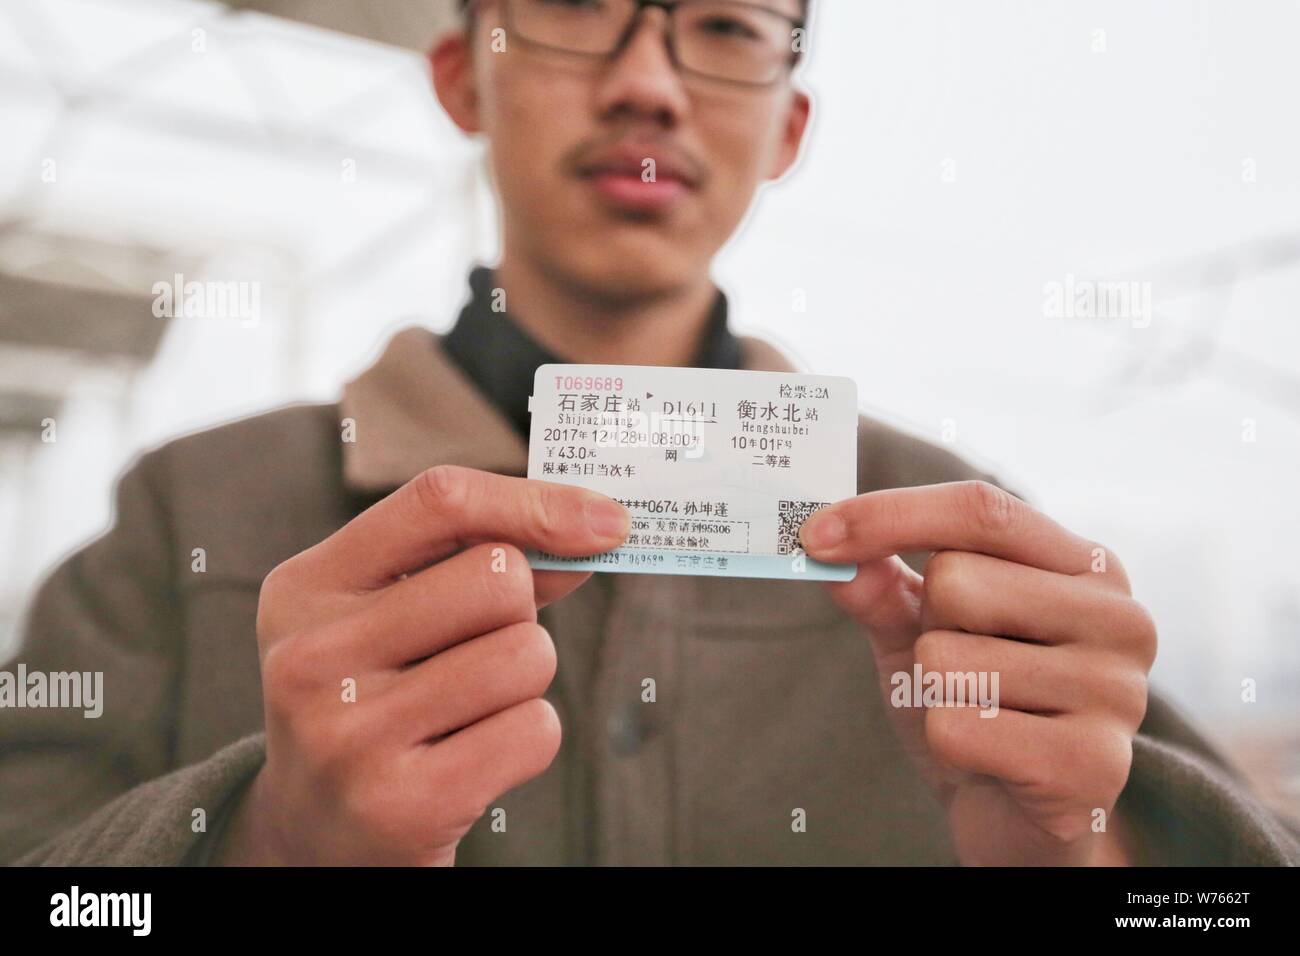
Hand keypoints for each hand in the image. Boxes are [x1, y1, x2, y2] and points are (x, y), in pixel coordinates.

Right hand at [213, 465, 630, 864]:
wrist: (315, 837)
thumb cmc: (376, 702)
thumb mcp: (393, 621)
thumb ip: (480, 566)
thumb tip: (593, 530)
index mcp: (306, 589)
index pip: (439, 502)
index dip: (535, 502)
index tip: (606, 521)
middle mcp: (314, 656)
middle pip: (498, 577)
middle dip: (520, 613)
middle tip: (477, 655)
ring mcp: (351, 734)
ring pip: (526, 654)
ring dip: (527, 681)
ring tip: (470, 711)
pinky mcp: (403, 804)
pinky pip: (535, 729)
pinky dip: (529, 738)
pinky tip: (475, 757)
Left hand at [799, 480, 1155, 865]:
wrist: (1017, 822)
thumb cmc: (977, 708)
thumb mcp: (918, 634)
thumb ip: (878, 585)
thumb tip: (824, 544)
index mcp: (1082, 566)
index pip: (980, 509)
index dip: (890, 515)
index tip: (815, 535)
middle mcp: (1117, 616)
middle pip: (956, 580)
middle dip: (927, 630)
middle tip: (962, 671)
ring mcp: (1116, 690)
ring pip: (947, 659)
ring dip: (936, 695)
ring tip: (982, 717)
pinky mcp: (1093, 763)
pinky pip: (957, 728)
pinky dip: (947, 747)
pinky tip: (991, 762)